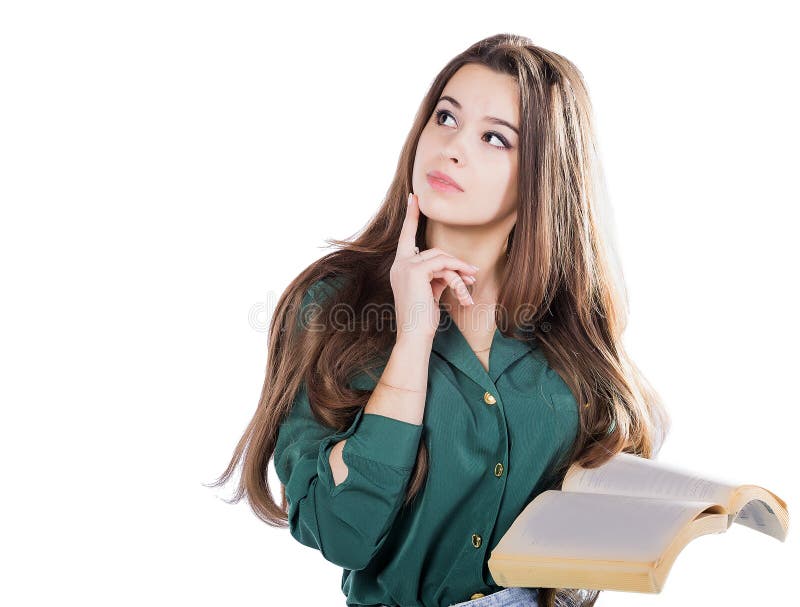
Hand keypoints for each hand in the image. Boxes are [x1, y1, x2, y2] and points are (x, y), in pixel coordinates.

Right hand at [390, 192, 478, 340]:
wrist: (414, 336)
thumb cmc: (422, 320)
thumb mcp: (430, 292)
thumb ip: (437, 275)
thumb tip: (455, 267)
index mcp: (399, 268)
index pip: (405, 237)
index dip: (411, 217)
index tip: (414, 197)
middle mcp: (398, 265)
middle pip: (435, 251)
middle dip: (455, 264)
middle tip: (474, 274)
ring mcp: (404, 266)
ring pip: (441, 258)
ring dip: (459, 271)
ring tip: (471, 284)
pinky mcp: (415, 271)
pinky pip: (443, 264)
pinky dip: (457, 274)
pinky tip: (464, 290)